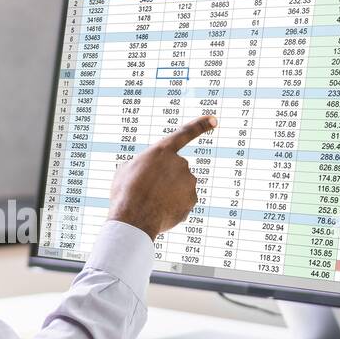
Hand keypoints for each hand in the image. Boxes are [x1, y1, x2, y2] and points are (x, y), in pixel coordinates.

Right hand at [108, 115, 216, 240]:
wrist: (134, 218)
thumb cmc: (126, 192)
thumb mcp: (126, 170)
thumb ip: (142, 164)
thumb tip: (147, 170)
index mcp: (163, 151)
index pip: (185, 133)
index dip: (200, 125)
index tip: (213, 120)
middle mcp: (180, 164)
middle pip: (175, 170)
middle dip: (165, 179)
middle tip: (148, 190)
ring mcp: (189, 183)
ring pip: (180, 187)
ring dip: (169, 193)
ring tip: (151, 202)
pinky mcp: (192, 200)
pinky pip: (183, 202)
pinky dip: (173, 207)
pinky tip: (160, 211)